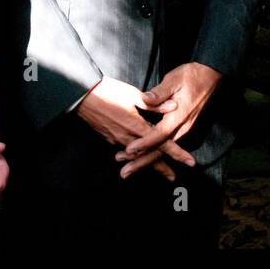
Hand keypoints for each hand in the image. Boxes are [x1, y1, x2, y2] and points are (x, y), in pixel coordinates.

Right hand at [77, 77, 192, 180]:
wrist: (80, 95)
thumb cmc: (107, 91)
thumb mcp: (131, 93)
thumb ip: (153, 103)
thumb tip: (173, 107)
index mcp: (136, 126)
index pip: (162, 143)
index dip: (177, 153)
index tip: (190, 163)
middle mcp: (127, 137)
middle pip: (149, 156)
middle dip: (162, 168)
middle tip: (173, 177)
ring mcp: (116, 139)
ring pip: (136, 156)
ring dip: (147, 164)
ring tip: (157, 171)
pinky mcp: (108, 137)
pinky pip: (124, 151)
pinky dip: (133, 157)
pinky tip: (135, 158)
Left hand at [120, 63, 221, 178]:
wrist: (210, 77)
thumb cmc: (191, 76)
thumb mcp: (174, 79)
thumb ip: (160, 92)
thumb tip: (146, 99)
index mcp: (178, 116)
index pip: (159, 135)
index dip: (144, 143)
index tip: (129, 151)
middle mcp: (181, 128)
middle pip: (160, 151)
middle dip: (141, 162)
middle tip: (124, 172)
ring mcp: (182, 130)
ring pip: (162, 151)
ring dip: (145, 161)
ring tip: (127, 170)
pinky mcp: (181, 129)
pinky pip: (166, 147)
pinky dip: (153, 155)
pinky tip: (142, 160)